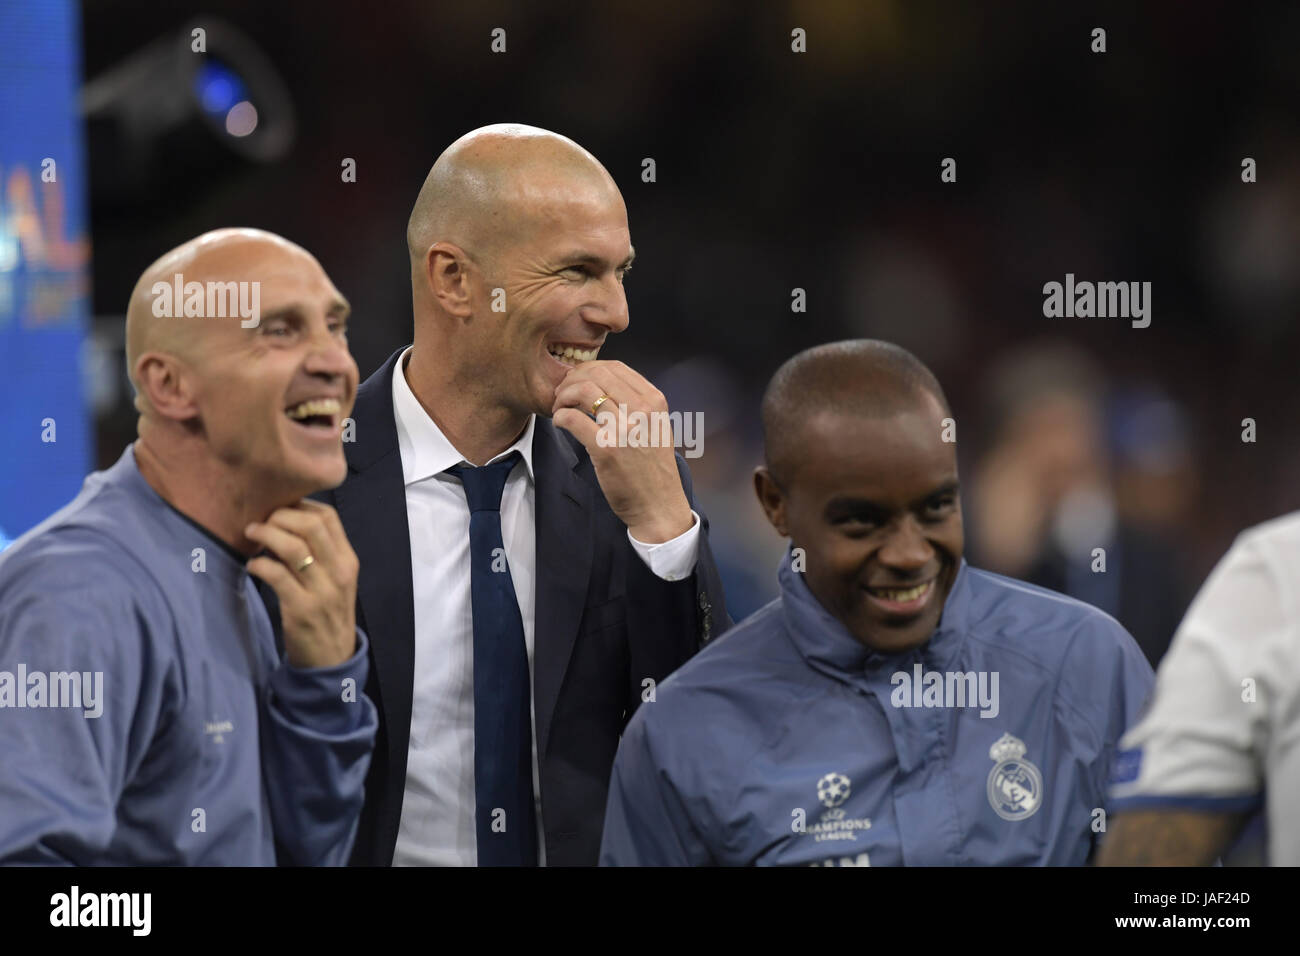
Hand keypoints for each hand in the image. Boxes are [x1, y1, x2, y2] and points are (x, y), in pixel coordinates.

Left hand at [245, 499, 359, 668]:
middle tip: (261, 522)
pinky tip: (252, 566)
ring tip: (251, 535)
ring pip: (292, 546)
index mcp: (348, 560)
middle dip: (280, 516)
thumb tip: (285, 523)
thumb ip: (320, 554)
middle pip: (310, 525)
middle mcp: (339, 572)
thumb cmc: (328, 615)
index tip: (280, 509)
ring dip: (265, 535)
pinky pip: (276, 575)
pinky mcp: (301, 609)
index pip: (329, 517)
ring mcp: (322, 591)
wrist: (332, 660)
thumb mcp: (335, 581)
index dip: (300, 505)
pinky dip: (259, 564)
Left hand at [552, 360, 692, 543]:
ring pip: (583, 391)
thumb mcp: (656, 428)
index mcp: (654, 401)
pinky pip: (573, 418)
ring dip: (563, 396)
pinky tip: (559, 423)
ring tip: (559, 408)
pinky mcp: (606, 449)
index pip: (615, 367)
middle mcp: (642, 411)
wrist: (659, 505)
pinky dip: (560, 416)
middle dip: (573, 379)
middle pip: (597, 374)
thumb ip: (638, 405)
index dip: (589, 369)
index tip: (578, 381)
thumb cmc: (653, 469)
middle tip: (562, 393)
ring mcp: (624, 429)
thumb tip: (604, 384)